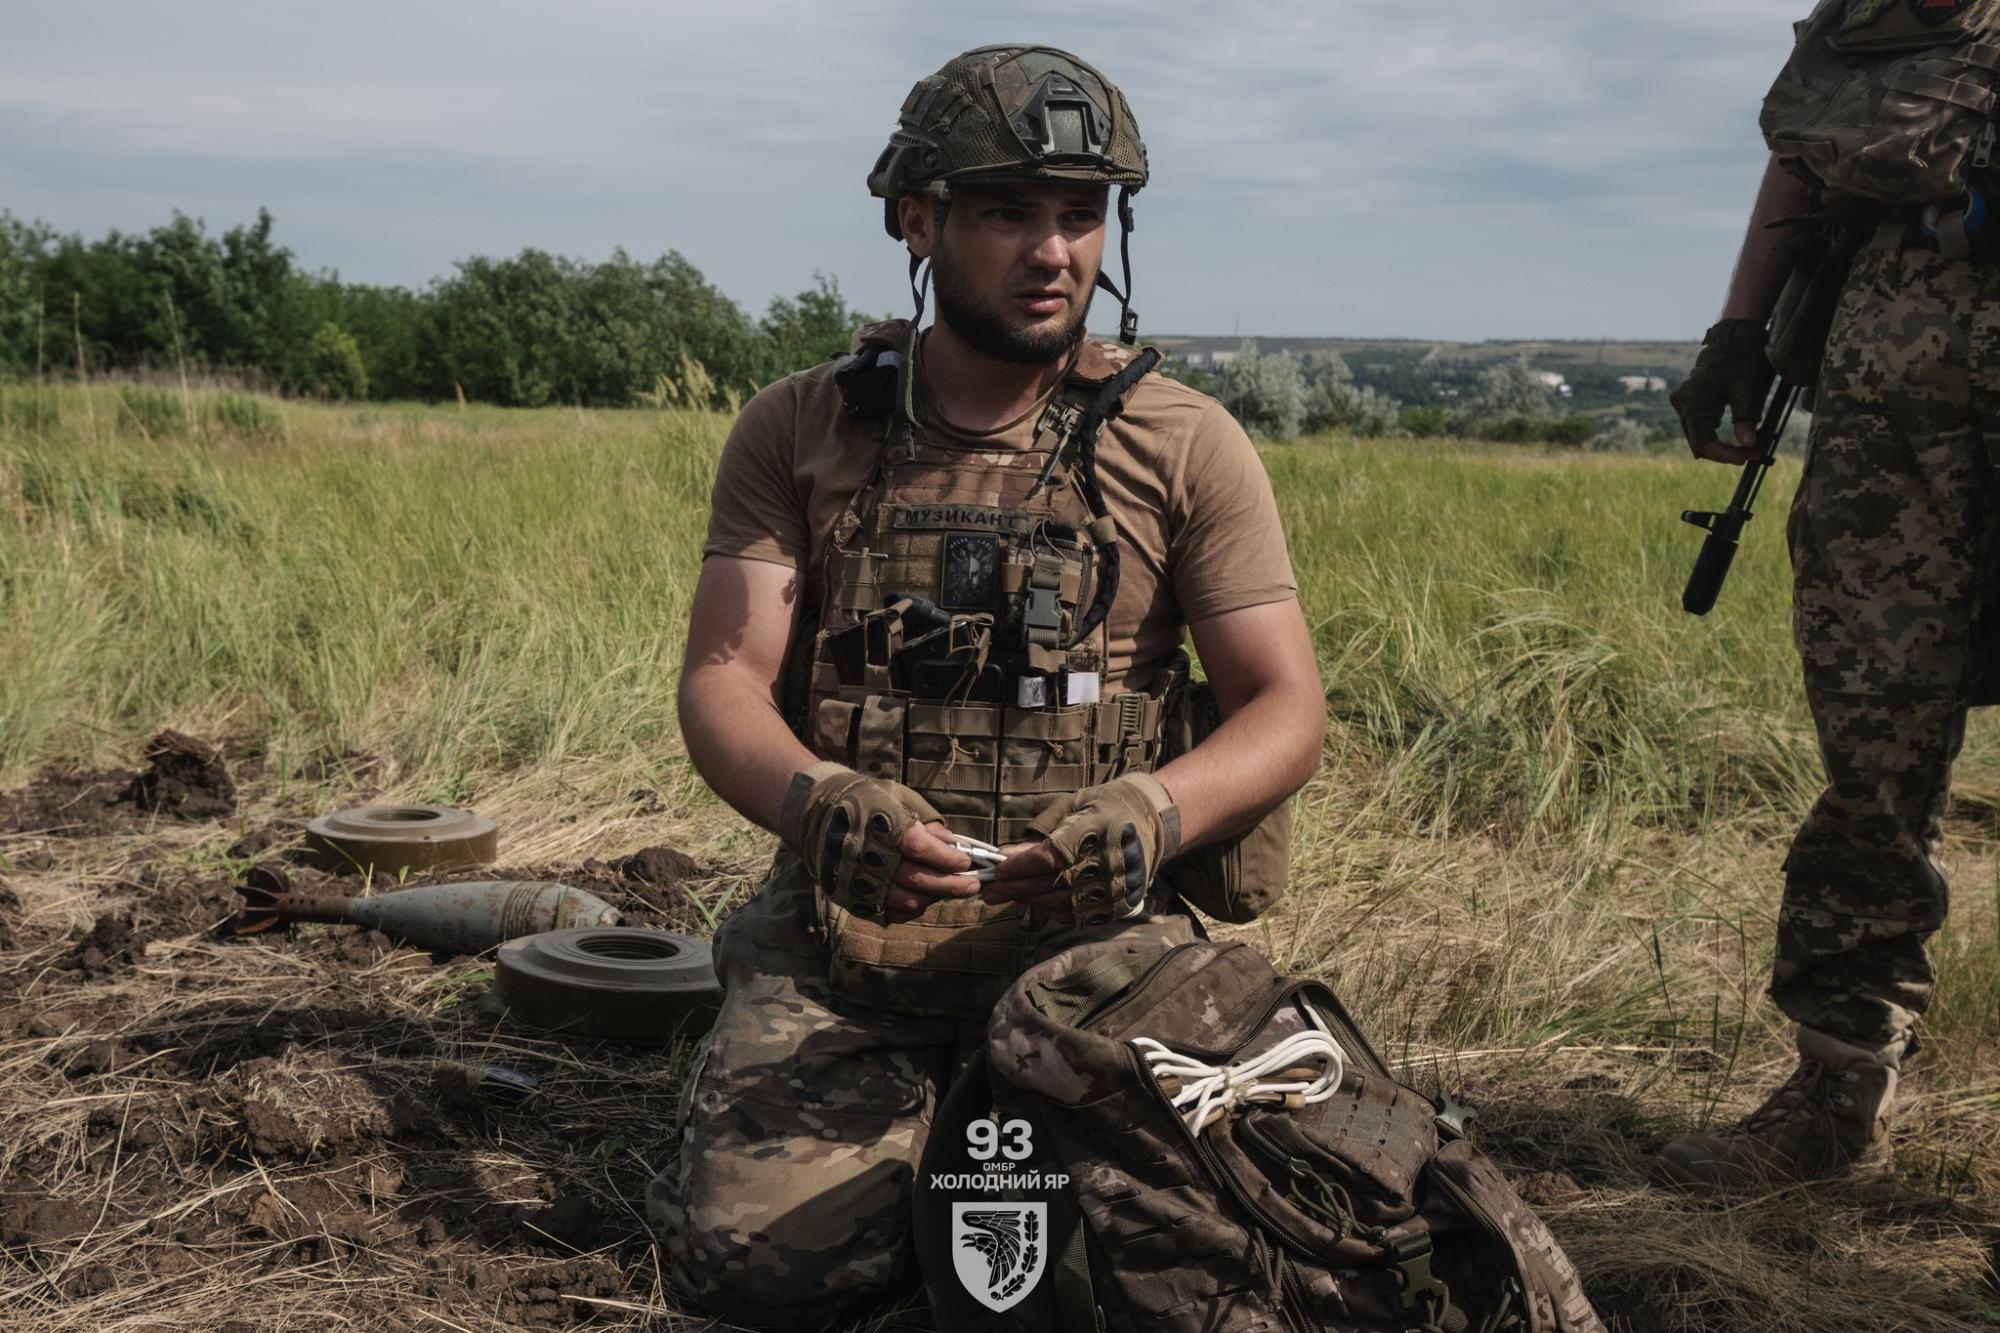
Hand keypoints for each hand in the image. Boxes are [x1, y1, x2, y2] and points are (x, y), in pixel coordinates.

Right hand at [782, 763, 972, 920]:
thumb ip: (925, 821)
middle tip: (972, 886)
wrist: (815, 811)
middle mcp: (866, 853)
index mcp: (879, 824)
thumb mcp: (896, 798)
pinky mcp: (847, 894)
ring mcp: (854, 876)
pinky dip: (907, 911)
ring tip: (947, 893)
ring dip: (930, 899)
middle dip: (949, 885)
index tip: (965, 862)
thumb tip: (954, 843)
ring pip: (902, 900)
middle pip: (915, 878)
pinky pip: (883, 911)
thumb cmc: (865, 800)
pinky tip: (921, 902)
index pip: (920, 847)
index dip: (947, 858)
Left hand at [992, 776, 1178, 926]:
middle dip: (1015, 888)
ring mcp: (1115, 885)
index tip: (997, 870)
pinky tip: (1039, 902)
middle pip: (1051, 883)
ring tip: (1011, 895)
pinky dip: (1054, 910)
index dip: (1019, 867)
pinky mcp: (1119, 903)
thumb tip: (1005, 855)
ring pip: (1062, 903)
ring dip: (1031, 900)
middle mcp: (1106, 861)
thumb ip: (1040, 834)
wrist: (1150, 820)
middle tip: (990, 891)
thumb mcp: (1072, 808)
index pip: (1048, 857)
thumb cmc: (1103, 808)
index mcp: (1094, 831)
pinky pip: (1079, 915)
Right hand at [1671, 319, 1771, 465]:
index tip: (1747, 457)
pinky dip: (1712, 434)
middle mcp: (1683, 403)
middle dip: (1723, 452)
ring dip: (1718, 445)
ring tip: (1743, 447)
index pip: (1704, 442)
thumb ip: (1746, 419)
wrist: (1733, 342)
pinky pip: (1695, 426)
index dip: (1724, 454)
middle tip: (1750, 453)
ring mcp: (1681, 402)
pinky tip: (1729, 436)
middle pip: (1698, 442)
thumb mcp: (1749, 391)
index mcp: (1695, 401)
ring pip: (1696, 436)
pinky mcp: (1686, 401)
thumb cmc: (1742, 363)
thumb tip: (1749, 444)